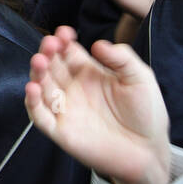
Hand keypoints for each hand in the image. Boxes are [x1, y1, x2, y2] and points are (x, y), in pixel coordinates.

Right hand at [25, 26, 171, 183]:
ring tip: (40, 61)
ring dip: (38, 73)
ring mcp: (66, 110)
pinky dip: (33, 103)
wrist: (149, 150)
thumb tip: (98, 44)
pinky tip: (33, 89)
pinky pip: (40, 117)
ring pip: (43, 88)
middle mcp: (74, 89)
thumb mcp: (140, 78)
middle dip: (47, 53)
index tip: (63, 33)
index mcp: (89, 73)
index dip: (62, 41)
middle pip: (52, 67)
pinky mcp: (61, 132)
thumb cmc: (147, 113)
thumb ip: (122, 58)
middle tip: (50, 45)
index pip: (68, 52)